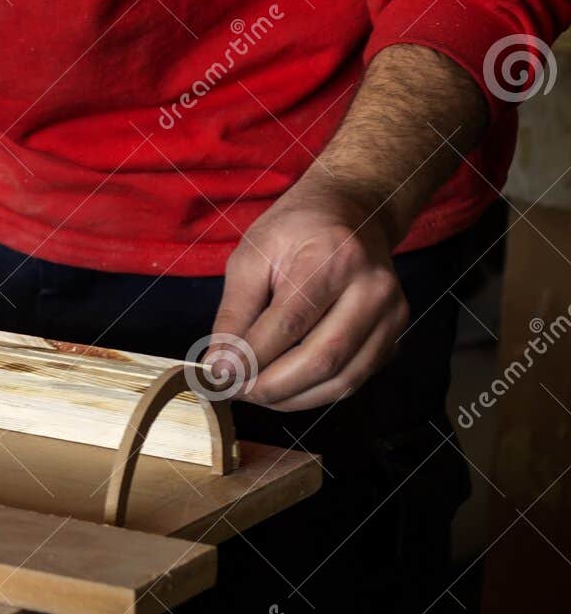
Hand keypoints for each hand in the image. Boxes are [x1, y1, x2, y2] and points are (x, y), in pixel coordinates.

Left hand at [208, 174, 409, 410]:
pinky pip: (354, 380)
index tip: (219, 375)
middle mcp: (373, 289)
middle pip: (322, 358)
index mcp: (335, 258)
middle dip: (272, 386)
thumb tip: (220, 365)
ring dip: (292, 398)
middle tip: (236, 391)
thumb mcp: (252, 257)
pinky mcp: (394, 337)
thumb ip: (235, 313)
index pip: (290, 323)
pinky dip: (315, 393)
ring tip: (255, 393)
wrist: (352, 214)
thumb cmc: (295, 233)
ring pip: (342, 380)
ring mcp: (392, 316)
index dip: (251, 357)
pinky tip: (284, 388)